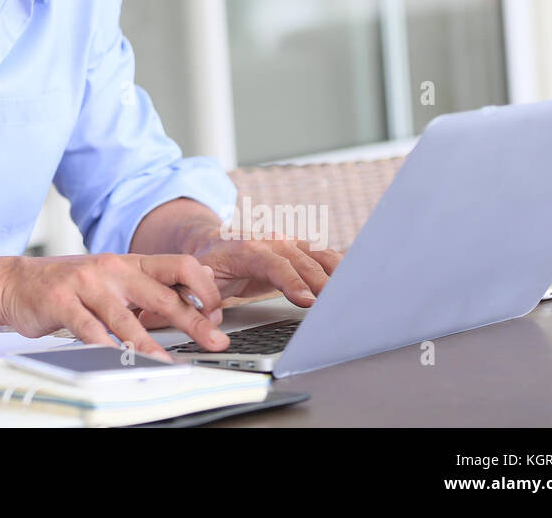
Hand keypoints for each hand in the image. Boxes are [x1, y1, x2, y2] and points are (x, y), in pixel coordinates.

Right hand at [0, 252, 229, 358]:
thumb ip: (145, 288)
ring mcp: (86, 284)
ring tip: (168, 363)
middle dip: (194, 321)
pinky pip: (88, 329)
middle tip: (215, 340)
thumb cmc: (68, 285)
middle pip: (162, 294)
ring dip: (151, 345)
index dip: (204, 288)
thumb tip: (192, 299)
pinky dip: (105, 348)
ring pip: (127, 318)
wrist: (15, 281)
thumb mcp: (111, 280)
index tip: (218, 312)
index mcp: (129, 262)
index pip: (179, 266)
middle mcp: (112, 269)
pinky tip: (117, 360)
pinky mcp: (62, 301)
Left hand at [187, 230, 342, 306]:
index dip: (292, 281)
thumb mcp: (194, 278)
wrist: (210, 240)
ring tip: (356, 295)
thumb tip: (209, 310)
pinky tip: (356, 282)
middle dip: (322, 284)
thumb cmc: (206, 263)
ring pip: (318, 256)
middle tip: (338, 307)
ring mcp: (287, 243)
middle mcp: (270, 241)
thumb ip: (201, 293)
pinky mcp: (299, 251)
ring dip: (337, 275)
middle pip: (302, 261)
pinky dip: (340, 270)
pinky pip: (323, 257)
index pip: (273, 263)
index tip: (307, 301)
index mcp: (246, 248)